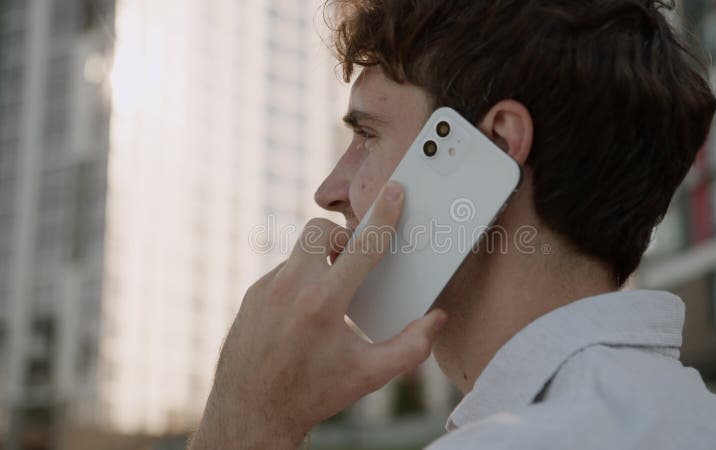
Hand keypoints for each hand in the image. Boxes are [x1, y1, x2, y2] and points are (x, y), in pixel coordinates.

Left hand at [188, 181, 447, 449]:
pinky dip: (300, 283)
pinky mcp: (252, 296)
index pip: (363, 246)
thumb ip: (411, 347)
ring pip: (300, 253)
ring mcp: (265, 289)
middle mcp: (290, 288)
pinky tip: (305, 315)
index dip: (384, 216)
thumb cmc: (310, 395)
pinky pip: (282, 273)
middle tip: (353, 260)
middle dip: (341, 236)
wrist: (250, 413)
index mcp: (323, 303)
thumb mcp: (369, 376)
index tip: (394, 193)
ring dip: (321, 263)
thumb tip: (436, 320)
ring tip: (331, 296)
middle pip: (320, 230)